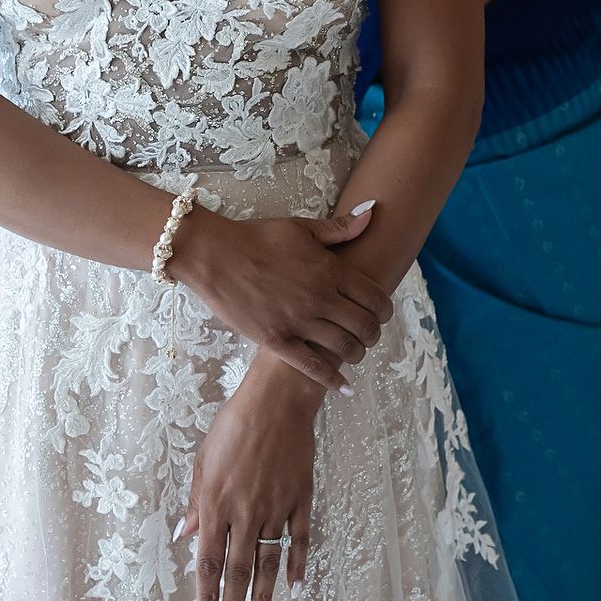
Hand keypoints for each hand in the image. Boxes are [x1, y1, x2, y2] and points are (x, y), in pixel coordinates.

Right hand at [172, 203, 390, 392]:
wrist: (215, 255)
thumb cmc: (257, 237)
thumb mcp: (300, 227)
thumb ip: (339, 227)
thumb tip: (372, 213)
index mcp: (329, 270)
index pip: (375, 297)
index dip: (384, 310)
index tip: (381, 313)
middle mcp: (320, 298)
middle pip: (365, 327)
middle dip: (373, 333)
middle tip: (367, 334)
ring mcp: (299, 322)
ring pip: (344, 348)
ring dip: (356, 353)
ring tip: (353, 352)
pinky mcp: (277, 340)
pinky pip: (312, 367)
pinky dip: (333, 380)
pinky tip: (345, 387)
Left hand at [176, 355, 319, 600]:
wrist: (276, 401)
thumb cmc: (234, 424)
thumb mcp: (203, 460)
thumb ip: (196, 501)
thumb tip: (183, 533)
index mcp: (216, 502)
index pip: (208, 558)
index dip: (206, 590)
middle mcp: (245, 512)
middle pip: (238, 569)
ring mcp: (275, 508)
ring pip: (268, 562)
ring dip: (264, 597)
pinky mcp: (300, 500)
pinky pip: (299, 542)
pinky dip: (298, 567)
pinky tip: (295, 589)